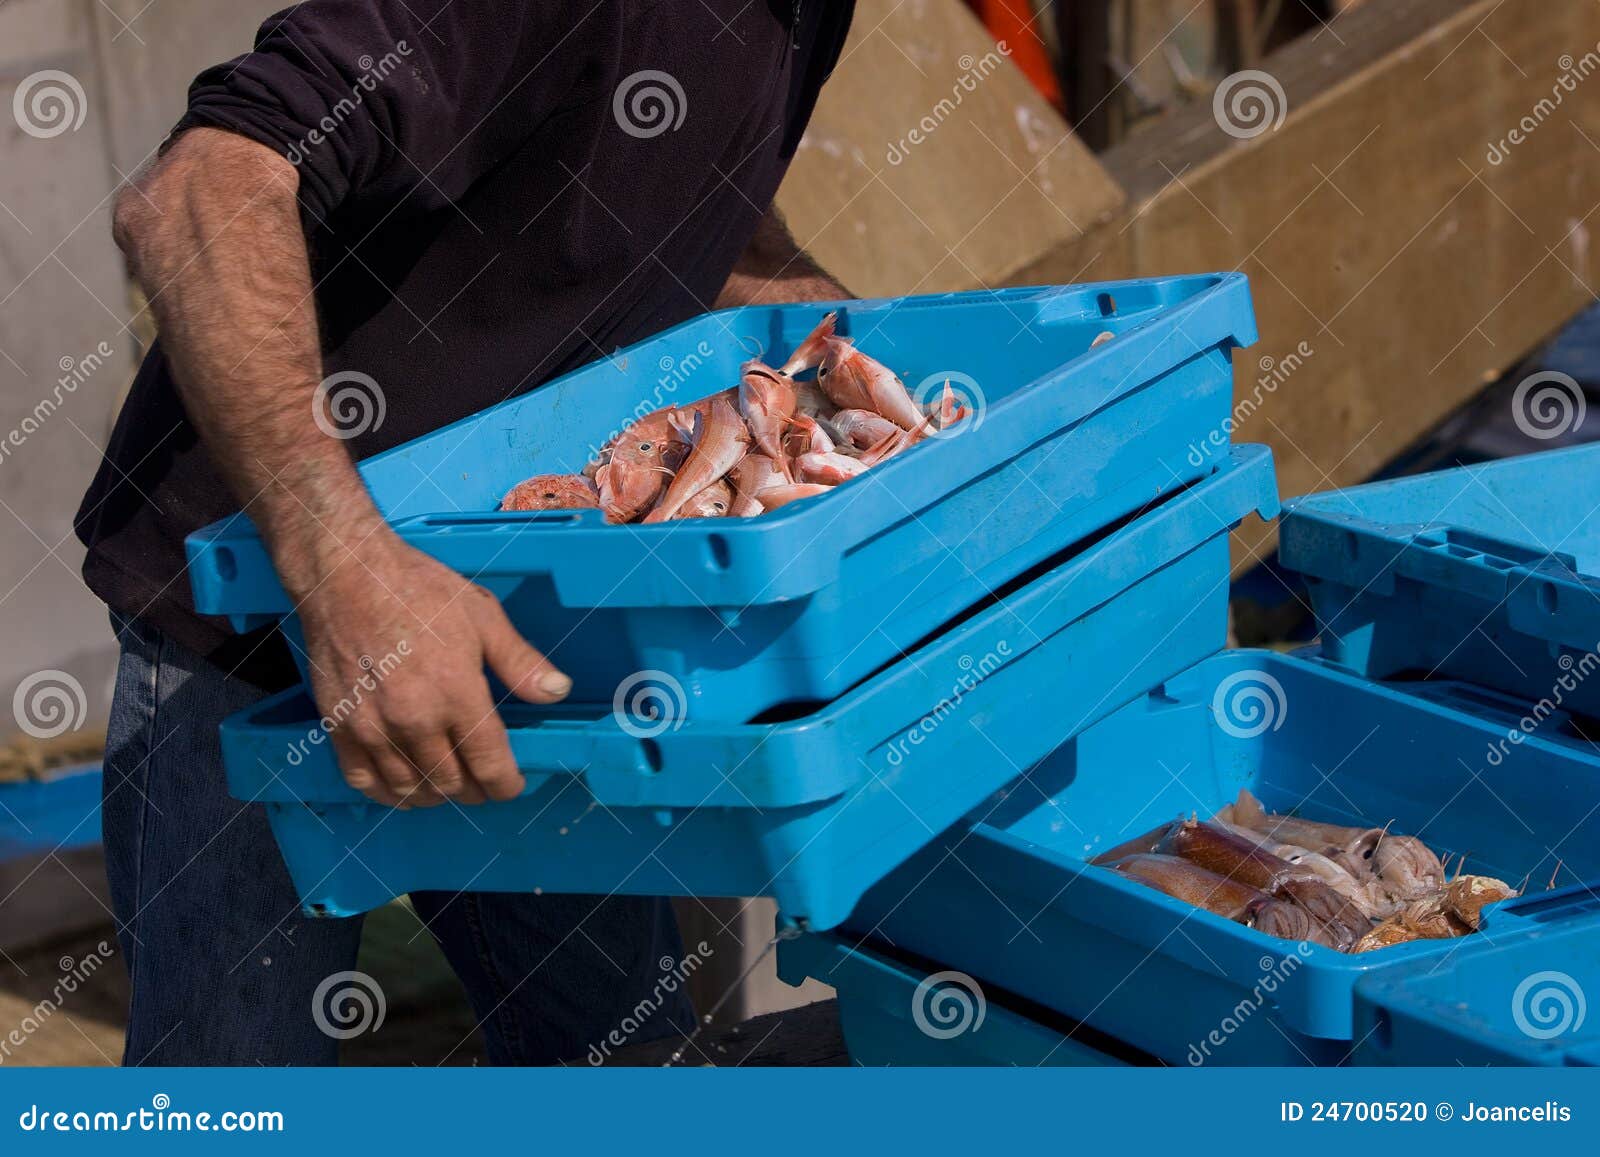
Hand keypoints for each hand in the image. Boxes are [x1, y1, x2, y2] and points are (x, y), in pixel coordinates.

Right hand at [293, 529, 570, 806]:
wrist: (346, 574)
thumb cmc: (418, 590)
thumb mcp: (483, 616)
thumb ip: (520, 662)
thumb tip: (558, 692)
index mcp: (456, 694)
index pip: (489, 764)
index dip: (505, 785)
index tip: (511, 786)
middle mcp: (414, 720)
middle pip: (452, 782)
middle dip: (474, 791)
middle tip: (483, 785)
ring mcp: (372, 728)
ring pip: (410, 788)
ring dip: (435, 796)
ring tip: (449, 787)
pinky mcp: (338, 726)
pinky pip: (364, 780)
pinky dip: (387, 793)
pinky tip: (403, 788)